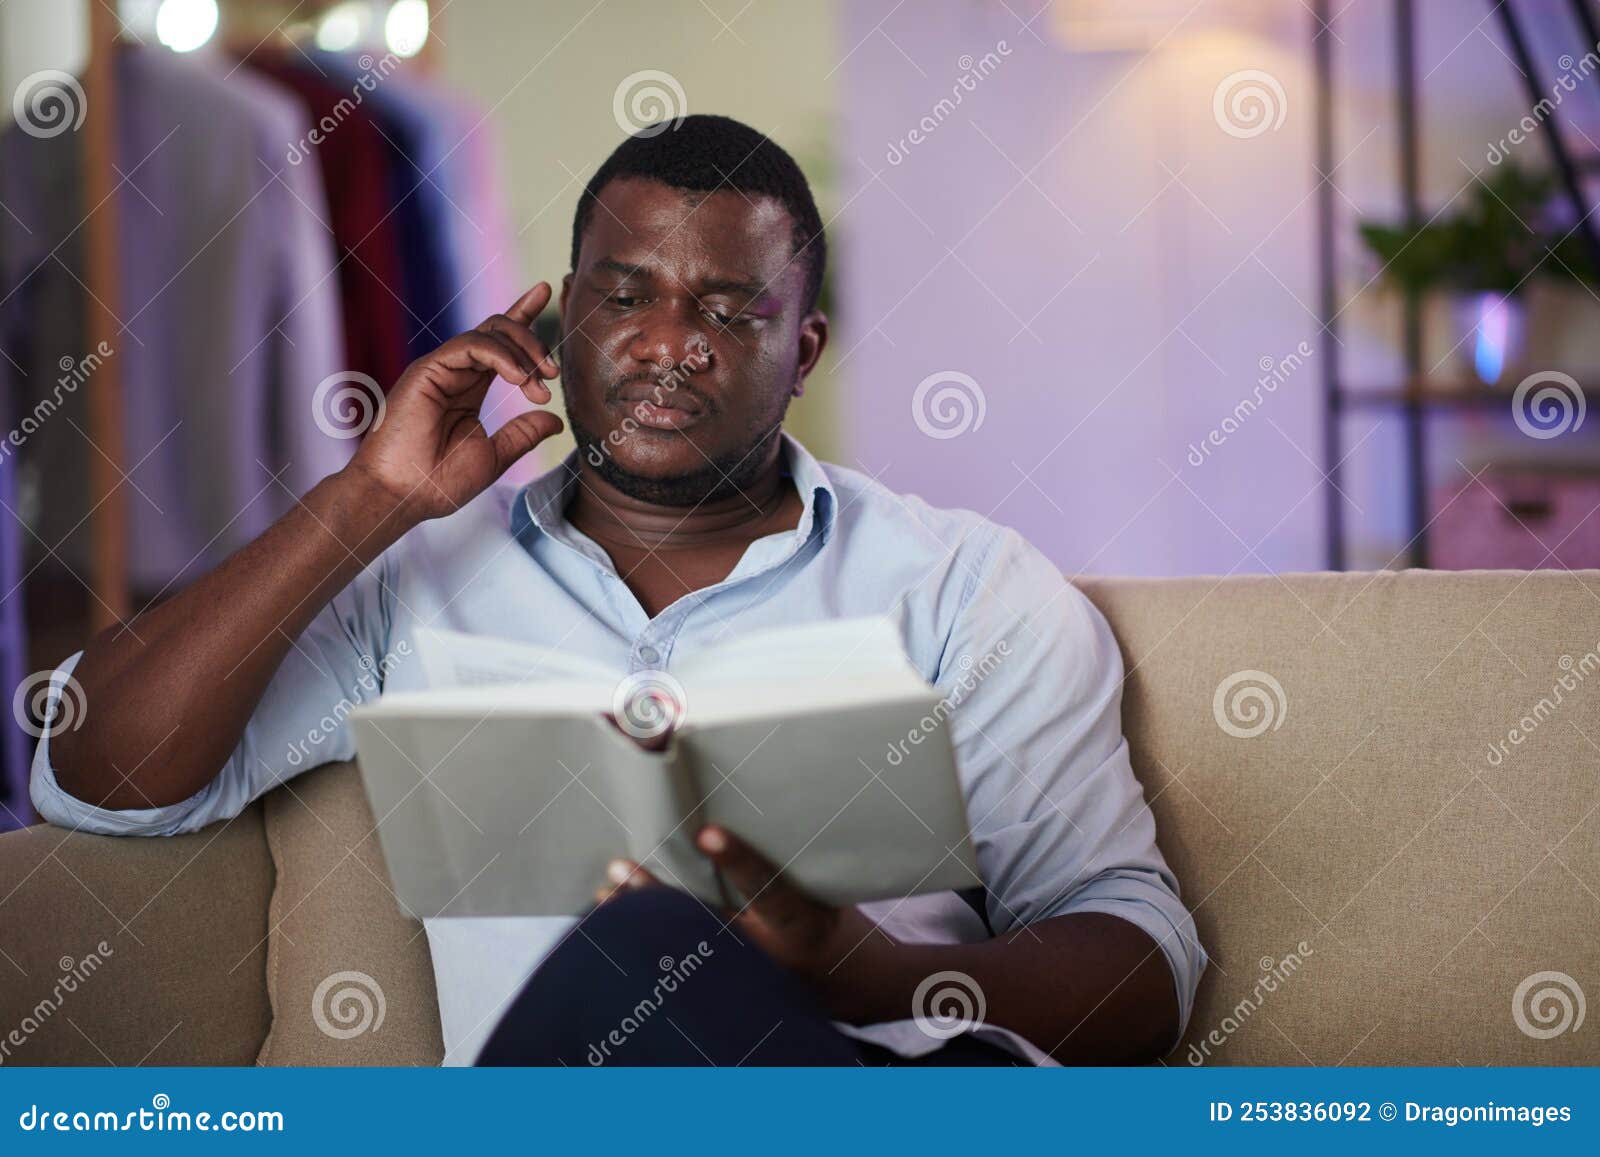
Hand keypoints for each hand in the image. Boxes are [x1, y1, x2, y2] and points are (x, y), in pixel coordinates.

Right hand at [342, 283, 564, 523]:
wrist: (401, 496)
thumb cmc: (438, 483)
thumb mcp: (495, 456)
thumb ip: (523, 434)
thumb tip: (554, 419)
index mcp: (469, 388)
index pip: (501, 344)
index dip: (523, 316)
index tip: (546, 293)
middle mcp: (455, 372)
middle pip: (499, 329)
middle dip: (534, 342)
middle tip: (553, 372)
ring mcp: (441, 368)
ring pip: (489, 332)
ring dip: (524, 350)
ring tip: (540, 381)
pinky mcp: (428, 369)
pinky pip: (471, 345)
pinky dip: (502, 356)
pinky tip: (520, 378)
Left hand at [596, 825, 892, 1007]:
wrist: (858, 983)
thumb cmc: (837, 919)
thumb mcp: (825, 888)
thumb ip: (785, 863)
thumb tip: (728, 814)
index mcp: (804, 926)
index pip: (771, 892)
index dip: (740, 863)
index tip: (708, 833)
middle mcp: (770, 958)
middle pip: (707, 925)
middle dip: (660, 897)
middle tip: (620, 866)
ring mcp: (748, 979)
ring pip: (686, 949)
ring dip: (644, 919)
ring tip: (605, 892)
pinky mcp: (731, 990)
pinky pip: (683, 966)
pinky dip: (648, 944)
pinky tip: (612, 929)